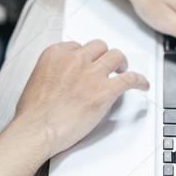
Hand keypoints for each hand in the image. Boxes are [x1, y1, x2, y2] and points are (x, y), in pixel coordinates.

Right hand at [15, 40, 148, 159]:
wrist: (36, 129)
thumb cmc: (33, 112)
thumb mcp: (36, 79)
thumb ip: (53, 71)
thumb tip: (61, 77)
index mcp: (57, 54)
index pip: (78, 46)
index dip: (85, 56)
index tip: (88, 62)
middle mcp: (76, 60)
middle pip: (99, 47)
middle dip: (104, 55)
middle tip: (107, 64)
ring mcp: (92, 74)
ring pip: (116, 57)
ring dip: (121, 63)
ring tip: (123, 70)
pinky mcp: (105, 91)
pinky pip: (130, 79)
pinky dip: (139, 80)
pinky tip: (142, 84)